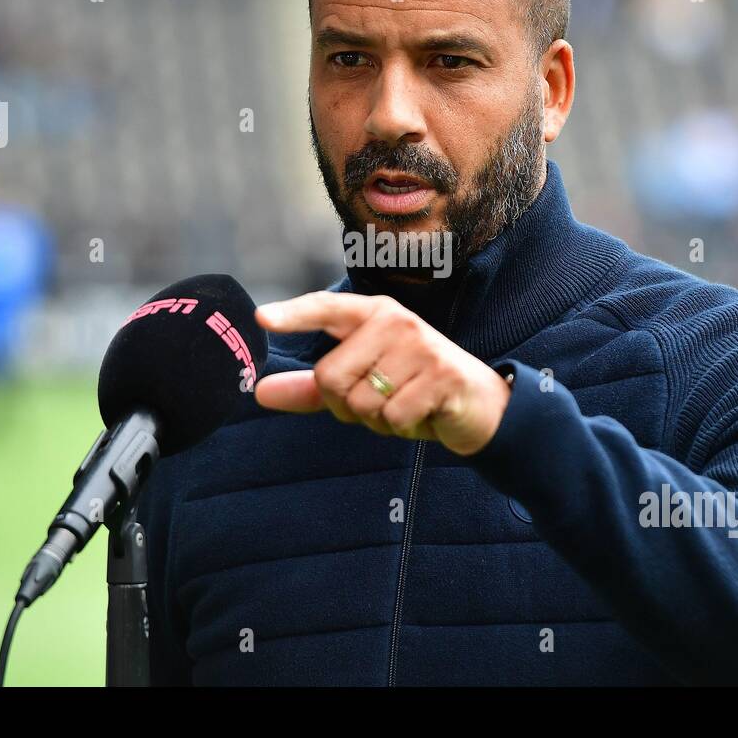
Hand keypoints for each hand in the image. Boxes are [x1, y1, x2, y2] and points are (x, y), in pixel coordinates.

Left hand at [254, 292, 511, 456]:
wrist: (478, 405)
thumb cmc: (411, 389)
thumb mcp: (360, 385)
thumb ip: (311, 388)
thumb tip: (259, 392)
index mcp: (373, 313)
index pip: (326, 308)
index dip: (293, 314)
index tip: (261, 318)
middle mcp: (395, 320)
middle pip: (330, 376)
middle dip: (345, 405)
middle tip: (379, 402)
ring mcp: (420, 345)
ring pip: (361, 402)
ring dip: (377, 421)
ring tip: (405, 406)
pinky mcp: (441, 374)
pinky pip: (392, 418)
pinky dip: (402, 428)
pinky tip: (422, 414)